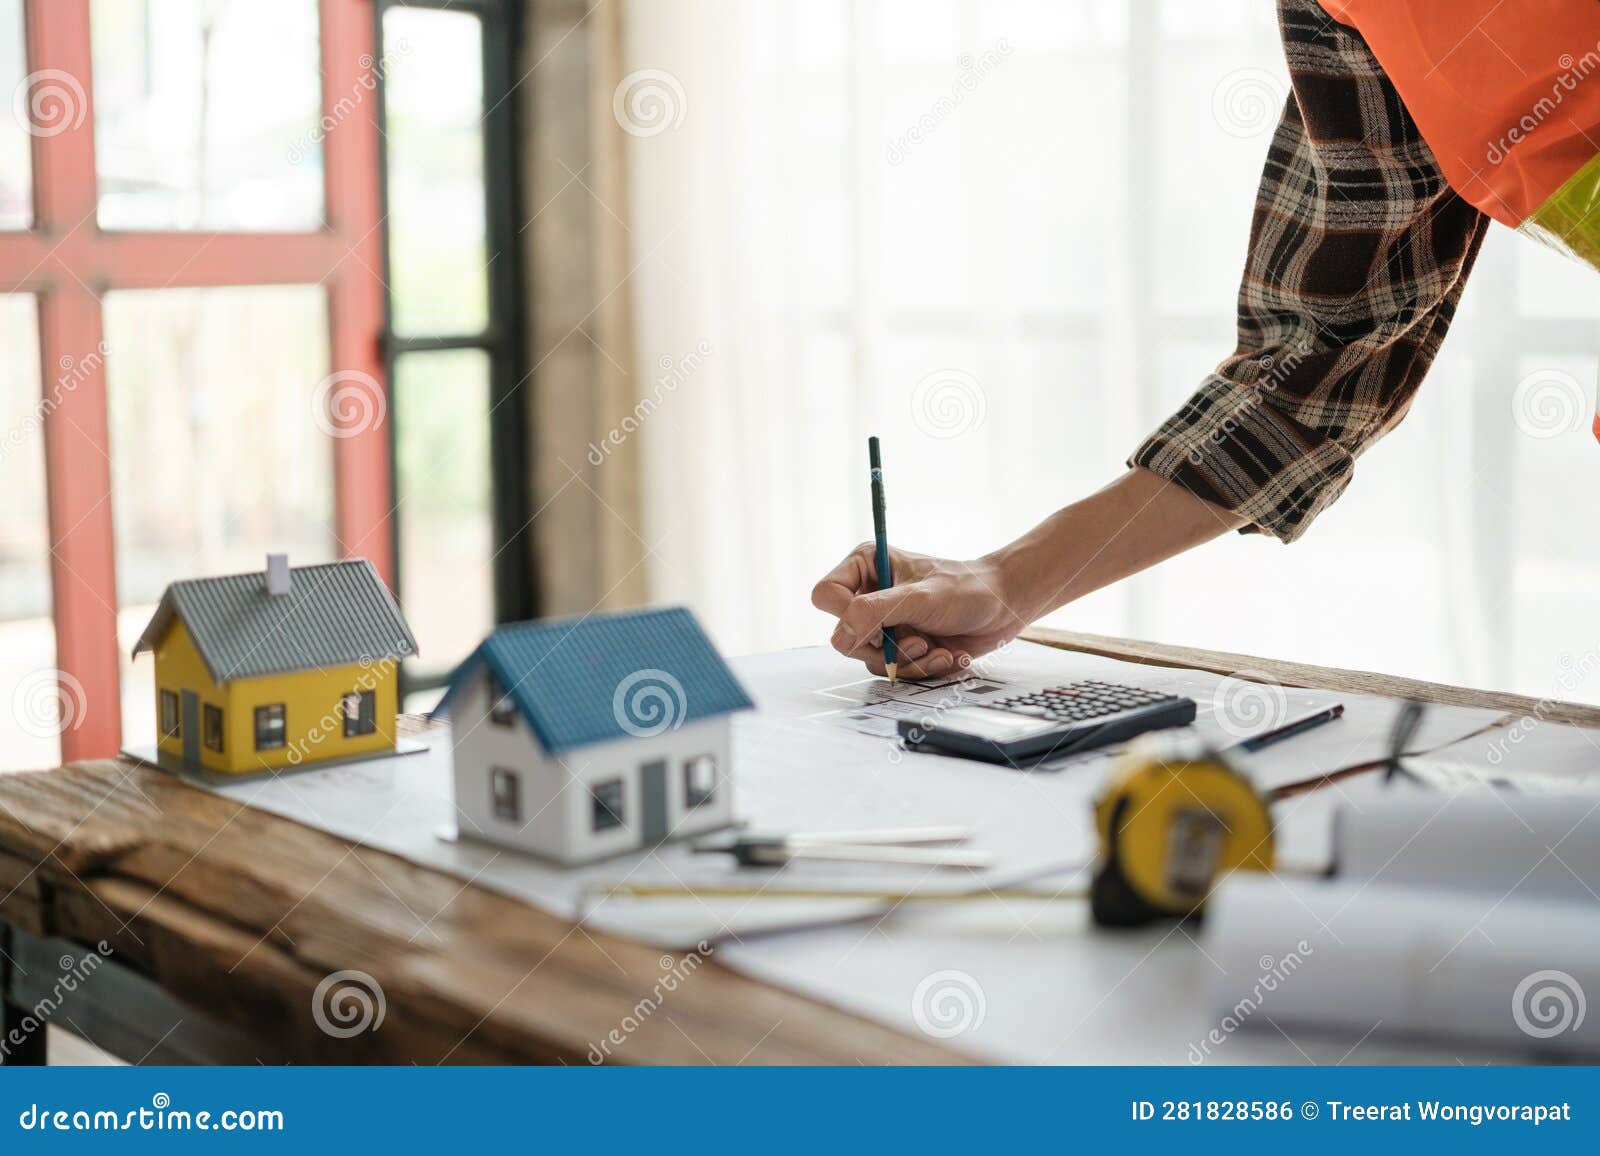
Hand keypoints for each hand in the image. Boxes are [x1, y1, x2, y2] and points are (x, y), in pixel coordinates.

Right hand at [810, 544, 1028, 677]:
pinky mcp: (901, 646)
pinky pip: (894, 671)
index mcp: (865, 566)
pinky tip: (945, 655)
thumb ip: (874, 612)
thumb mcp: (918, 598)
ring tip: (936, 649)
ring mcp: (885, 624)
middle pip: (845, 636)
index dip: (845, 615)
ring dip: (907, 661)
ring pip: (870, 660)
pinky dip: (921, 668)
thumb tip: (840, 637)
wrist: (1004, 607)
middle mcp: (869, 595)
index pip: (826, 595)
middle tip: (918, 639)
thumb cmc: (967, 589)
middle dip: (886, 647)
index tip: (879, 623)